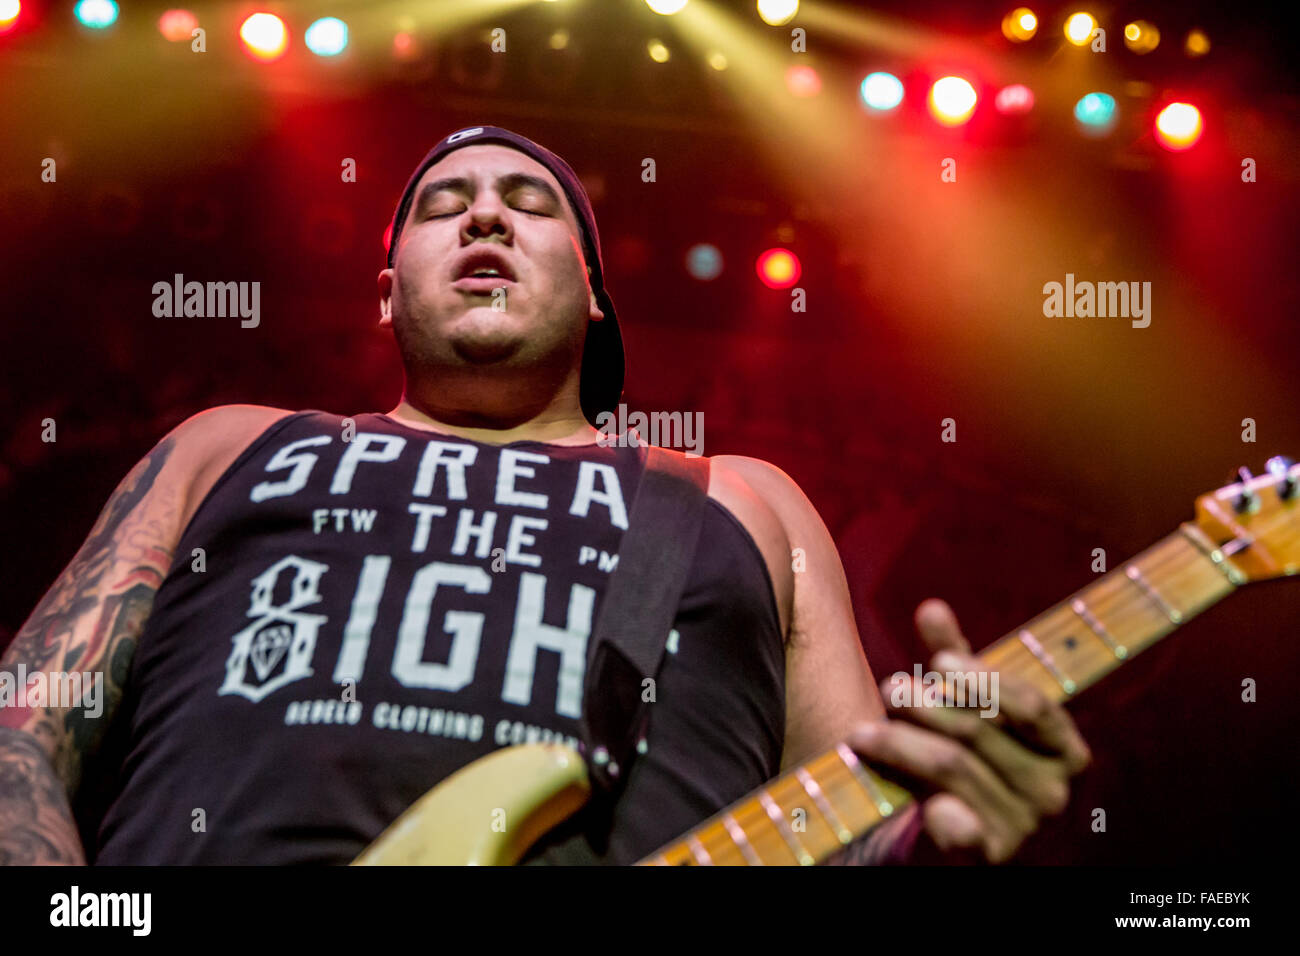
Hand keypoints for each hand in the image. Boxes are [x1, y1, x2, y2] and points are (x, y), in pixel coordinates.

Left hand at [847, 598, 1091, 863]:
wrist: (921, 832)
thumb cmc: (946, 754)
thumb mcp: (954, 704)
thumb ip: (950, 660)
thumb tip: (931, 607)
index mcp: (1061, 748)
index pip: (1032, 704)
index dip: (983, 678)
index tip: (937, 659)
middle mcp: (1052, 791)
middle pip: (980, 731)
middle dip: (925, 705)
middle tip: (890, 689)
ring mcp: (1021, 828)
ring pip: (953, 767)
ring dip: (900, 743)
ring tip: (862, 732)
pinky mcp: (986, 858)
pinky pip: (963, 831)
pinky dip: (944, 817)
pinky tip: (924, 808)